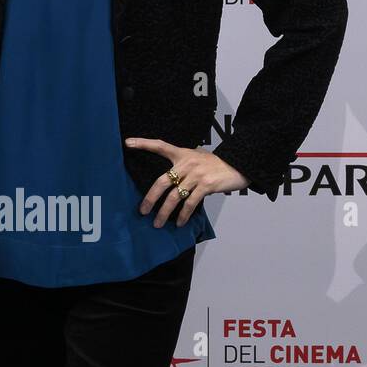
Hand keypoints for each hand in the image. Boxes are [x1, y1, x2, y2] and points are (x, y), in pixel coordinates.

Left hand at [127, 138, 249, 226]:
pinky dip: (183, 214)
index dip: (144, 143)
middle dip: (150, 198)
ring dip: (165, 212)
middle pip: (162, 182)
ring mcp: (196, 175)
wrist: (239, 165)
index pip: (160, 146)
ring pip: (174, 197)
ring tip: (158, 223)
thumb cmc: (215, 163)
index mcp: (182, 154)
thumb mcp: (197, 157)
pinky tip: (179, 222)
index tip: (127, 143)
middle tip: (142, 211)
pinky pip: (190, 203)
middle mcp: (186, 164)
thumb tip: (170, 179)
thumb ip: (183, 165)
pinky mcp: (206, 185)